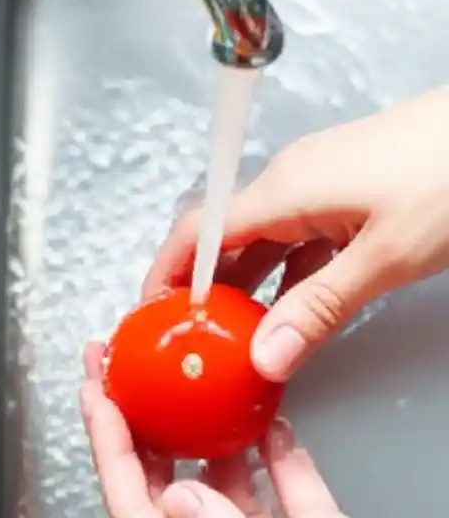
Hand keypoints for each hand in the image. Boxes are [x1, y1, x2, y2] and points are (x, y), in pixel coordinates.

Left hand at [80, 343, 342, 516]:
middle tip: (129, 361)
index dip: (104, 428)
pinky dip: (279, 449)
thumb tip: (179, 494)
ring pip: (224, 476)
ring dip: (213, 426)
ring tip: (199, 376)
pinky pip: (286, 485)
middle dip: (146, 411)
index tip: (92, 382)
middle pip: (163, 468)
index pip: (124, 481)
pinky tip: (274, 417)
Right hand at [144, 85, 448, 381]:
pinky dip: (286, 271)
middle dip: (205, 288)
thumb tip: (264, 356)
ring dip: (249, 284)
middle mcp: (290, 180)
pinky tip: (294, 303)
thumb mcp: (386, 258)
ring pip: (263, 238)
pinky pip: (296, 233)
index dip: (167, 275)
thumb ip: (319, 309)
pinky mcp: (345, 188)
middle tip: (194, 338)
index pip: (198, 233)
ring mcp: (318, 182)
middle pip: (226, 237)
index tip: (151, 316)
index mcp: (284, 189)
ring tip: (239, 333)